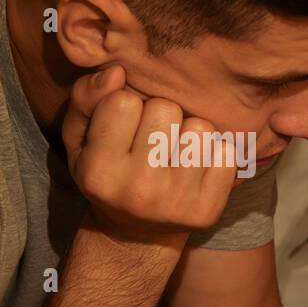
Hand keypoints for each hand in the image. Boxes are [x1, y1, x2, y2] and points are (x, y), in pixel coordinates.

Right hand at [61, 65, 237, 241]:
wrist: (137, 235)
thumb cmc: (108, 173)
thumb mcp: (80, 139)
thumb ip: (86, 98)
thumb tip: (117, 72)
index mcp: (99, 172)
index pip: (124, 101)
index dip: (126, 106)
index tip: (123, 127)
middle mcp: (137, 190)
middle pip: (166, 109)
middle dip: (161, 116)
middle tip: (152, 139)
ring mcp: (176, 202)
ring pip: (200, 128)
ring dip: (189, 132)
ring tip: (175, 151)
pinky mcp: (207, 210)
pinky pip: (226, 152)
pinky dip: (214, 154)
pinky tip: (197, 168)